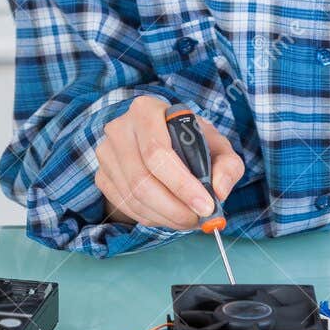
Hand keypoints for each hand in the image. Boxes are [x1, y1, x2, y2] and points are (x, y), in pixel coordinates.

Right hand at [94, 95, 243, 228]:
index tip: (205, 205)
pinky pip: (125, 205)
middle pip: (142, 179)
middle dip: (174, 207)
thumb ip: (227, 165)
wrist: (160, 140)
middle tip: (198, 219)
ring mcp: (106, 153)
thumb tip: (219, 191)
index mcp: (146, 110)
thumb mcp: (217, 145)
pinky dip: (150, 218)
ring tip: (187, 219)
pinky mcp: (101, 175)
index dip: (181, 184)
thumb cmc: (190, 140)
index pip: (157, 152)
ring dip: (165, 216)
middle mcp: (119, 128)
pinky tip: (168, 215)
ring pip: (133, 196)